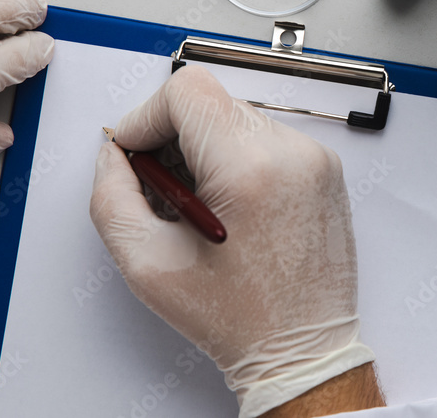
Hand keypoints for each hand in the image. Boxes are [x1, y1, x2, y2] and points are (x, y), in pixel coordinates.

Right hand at [90, 65, 380, 417]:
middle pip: (211, 103)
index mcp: (249, 168)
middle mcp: (291, 153)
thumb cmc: (239, 318)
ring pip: (237, 118)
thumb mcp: (147, 264)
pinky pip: (266, 138)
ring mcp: (314, 158)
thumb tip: (113, 155)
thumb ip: (112, 197)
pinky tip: (229, 206)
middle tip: (164, 190)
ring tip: (199, 206)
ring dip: (205, 149)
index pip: (188, 90)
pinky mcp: (324, 168)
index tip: (136, 151)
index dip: (146, 117)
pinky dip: (238, 159)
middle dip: (174, 138)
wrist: (302, 347)